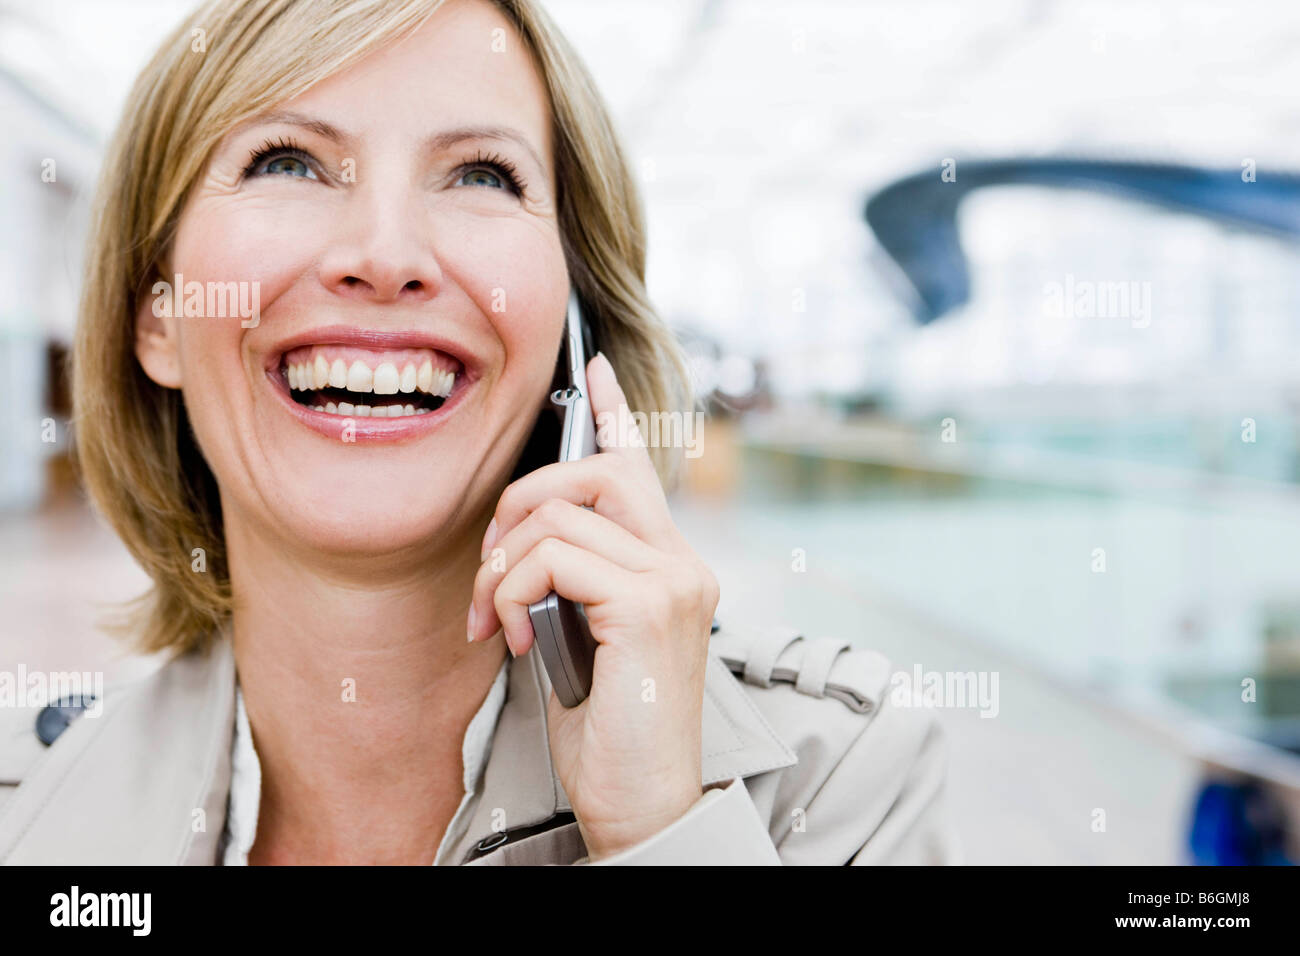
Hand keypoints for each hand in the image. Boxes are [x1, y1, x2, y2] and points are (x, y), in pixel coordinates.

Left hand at [467, 353, 717, 859]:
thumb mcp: (583, 638)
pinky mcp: (649, 605)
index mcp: (669, 565)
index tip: (593, 367)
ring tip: (499, 621)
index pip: (641, 467)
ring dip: (504, 566)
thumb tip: (525, 542)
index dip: (614, 412)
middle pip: (595, 472)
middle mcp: (683, 562)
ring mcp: (673, 579)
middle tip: (495, 570)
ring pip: (561, 515)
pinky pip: (554, 557)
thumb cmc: (608, 728)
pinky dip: (517, 592)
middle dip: (522, 502)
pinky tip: (519, 640)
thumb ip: (573, 581)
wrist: (641, 801)